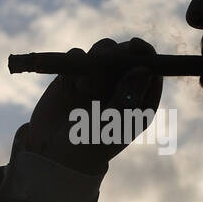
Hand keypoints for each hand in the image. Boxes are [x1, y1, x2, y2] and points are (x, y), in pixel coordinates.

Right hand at [15, 37, 163, 175]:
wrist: (50, 155)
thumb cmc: (87, 147)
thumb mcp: (110, 126)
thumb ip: (127, 97)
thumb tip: (145, 69)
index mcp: (139, 102)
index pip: (152, 70)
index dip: (146, 54)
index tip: (135, 46)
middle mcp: (121, 87)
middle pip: (128, 54)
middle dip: (118, 53)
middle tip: (105, 59)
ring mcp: (97, 80)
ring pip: (104, 50)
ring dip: (95, 61)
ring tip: (84, 88)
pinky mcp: (73, 75)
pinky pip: (77, 55)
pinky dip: (74, 63)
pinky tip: (70, 86)